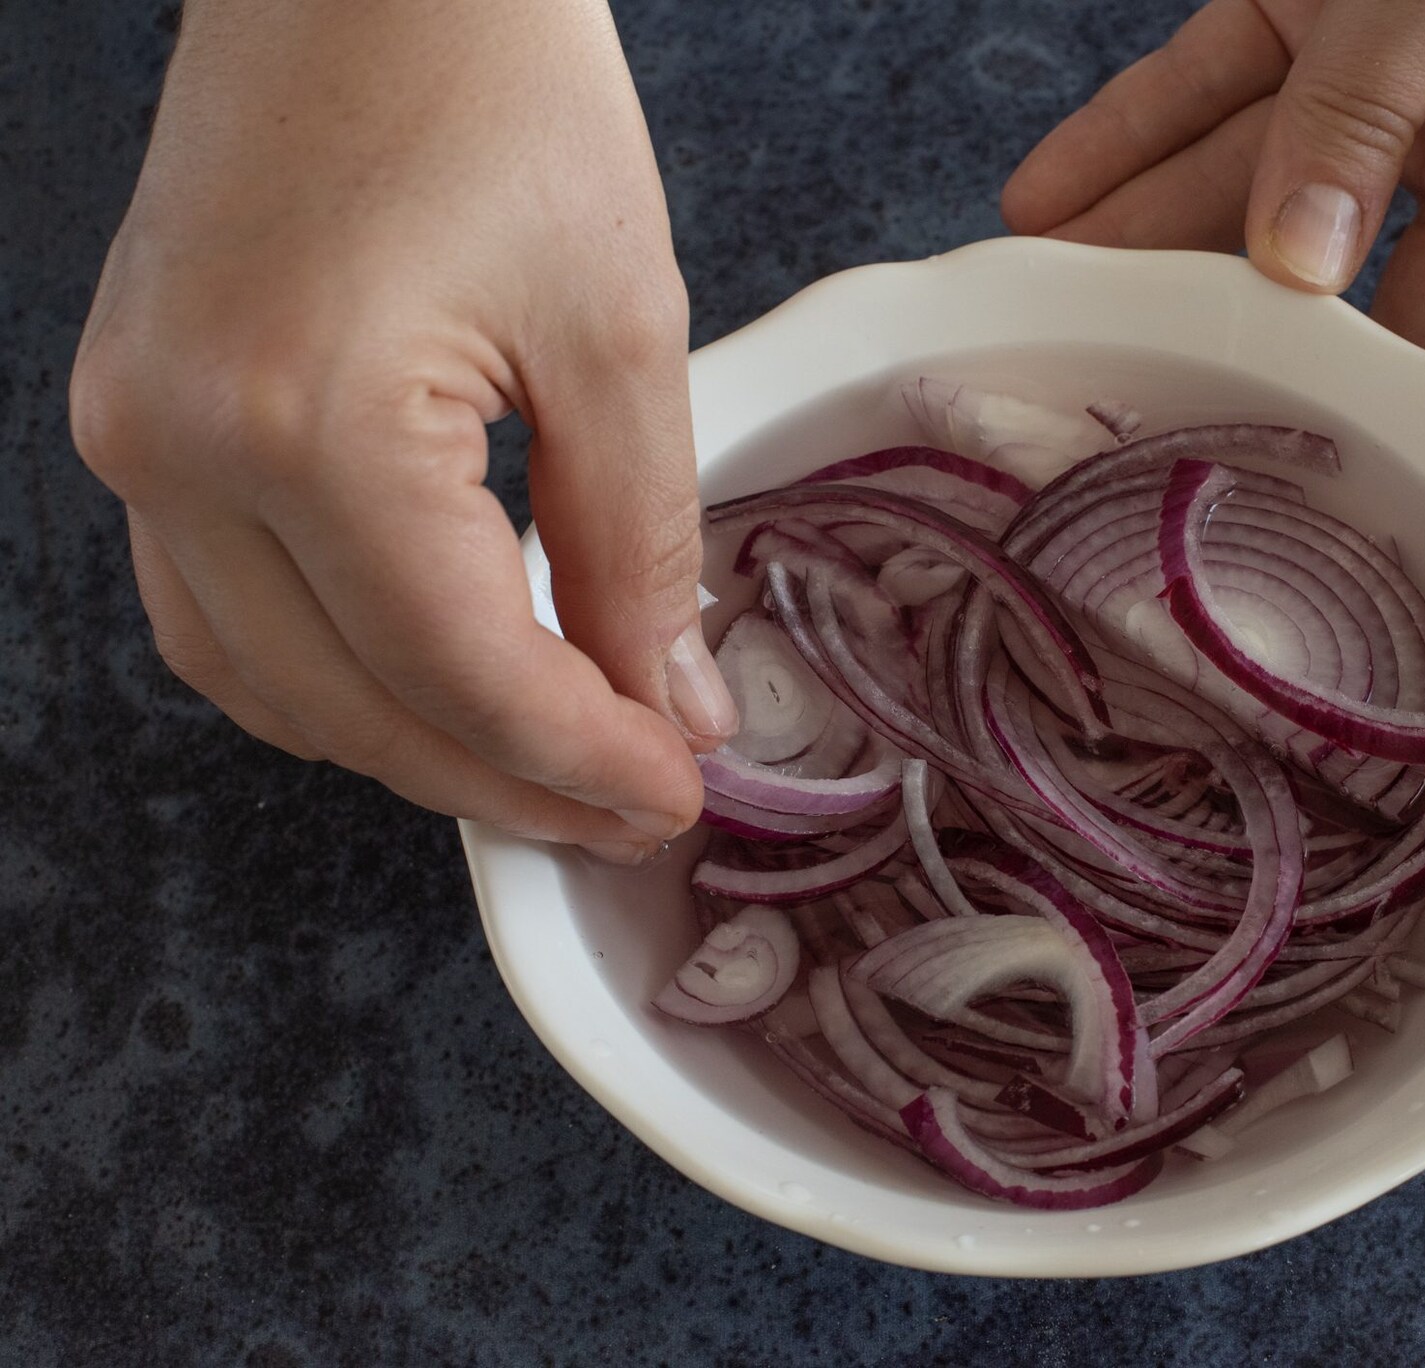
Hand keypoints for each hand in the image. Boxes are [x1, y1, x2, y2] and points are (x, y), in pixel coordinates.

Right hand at [70, 0, 734, 860]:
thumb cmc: (497, 92)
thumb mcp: (621, 333)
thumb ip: (643, 549)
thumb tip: (671, 703)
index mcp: (311, 426)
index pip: (469, 674)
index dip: (585, 760)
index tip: (677, 797)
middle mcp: (185, 447)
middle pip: (361, 710)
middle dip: (508, 782)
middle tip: (627, 808)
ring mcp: (134, 433)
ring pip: (272, 688)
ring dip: (412, 746)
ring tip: (545, 766)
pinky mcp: (134, 412)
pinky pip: (218, 613)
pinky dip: (329, 678)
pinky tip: (428, 687)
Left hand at [1002, 0, 1424, 492]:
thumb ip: (1375, 106)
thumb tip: (1296, 260)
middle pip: (1391, 299)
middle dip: (1291, 368)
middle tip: (1206, 450)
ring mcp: (1393, 89)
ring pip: (1269, 206)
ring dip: (1164, 258)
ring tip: (1067, 328)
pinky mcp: (1304, 19)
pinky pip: (1204, 99)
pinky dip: (1124, 145)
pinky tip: (1045, 208)